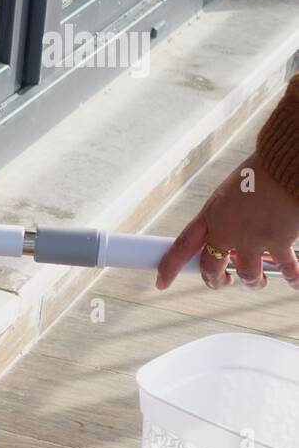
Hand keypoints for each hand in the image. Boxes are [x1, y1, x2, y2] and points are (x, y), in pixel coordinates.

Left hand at [156, 153, 298, 290]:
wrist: (284, 165)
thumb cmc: (259, 173)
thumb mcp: (228, 194)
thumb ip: (224, 216)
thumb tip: (227, 232)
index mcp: (210, 215)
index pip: (181, 247)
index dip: (169, 268)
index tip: (161, 283)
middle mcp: (227, 231)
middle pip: (211, 267)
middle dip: (215, 280)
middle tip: (223, 281)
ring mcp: (252, 239)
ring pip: (247, 275)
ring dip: (253, 282)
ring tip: (258, 282)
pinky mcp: (278, 241)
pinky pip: (285, 268)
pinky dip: (291, 278)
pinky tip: (293, 282)